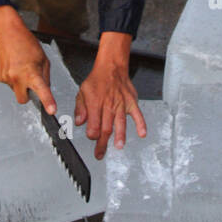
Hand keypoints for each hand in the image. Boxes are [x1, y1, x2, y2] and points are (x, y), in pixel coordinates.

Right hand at [0, 4, 55, 112]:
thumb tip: (45, 89)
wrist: (7, 33)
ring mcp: (6, 78)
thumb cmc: (25, 42)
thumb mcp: (43, 59)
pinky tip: (14, 66)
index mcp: (31, 72)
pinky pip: (9, 84)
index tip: (51, 111)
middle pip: (23, 100)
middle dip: (28, 95)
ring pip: (16, 90)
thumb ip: (45, 76)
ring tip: (21, 67)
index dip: (48, 102)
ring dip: (20, 84)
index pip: (42, 91)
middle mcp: (17, 77)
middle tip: (30, 82)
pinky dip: (13, 78)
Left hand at [74, 33, 145, 158]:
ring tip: (119, 147)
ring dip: (120, 136)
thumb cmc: (97, 80)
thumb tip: (79, 122)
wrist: (112, 67)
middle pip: (106, 127)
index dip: (92, 134)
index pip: (93, 124)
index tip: (91, 138)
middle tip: (100, 154)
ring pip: (120, 122)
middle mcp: (109, 104)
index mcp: (95, 103)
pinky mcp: (131, 102)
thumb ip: (80, 108)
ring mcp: (121, 104)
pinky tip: (142, 133)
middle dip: (103, 143)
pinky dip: (141, 124)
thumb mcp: (82, 91)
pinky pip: (137, 114)